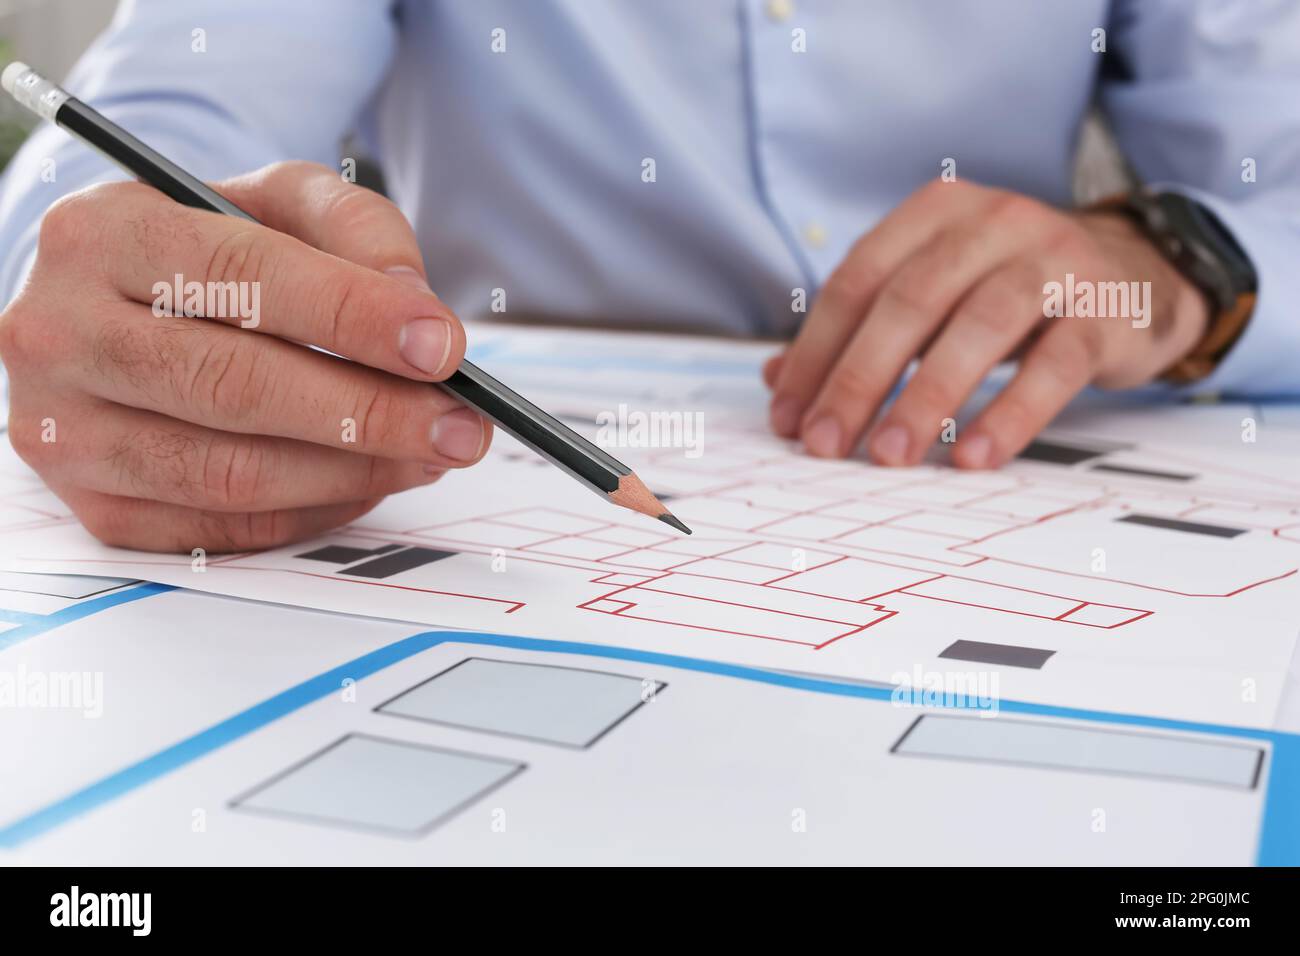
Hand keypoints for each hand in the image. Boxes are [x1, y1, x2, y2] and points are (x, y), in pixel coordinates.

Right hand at [0, 161, 490, 551]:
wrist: (118, 308)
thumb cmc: (211, 253)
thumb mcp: (279, 204)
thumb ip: (355, 230)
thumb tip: (418, 311)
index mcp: (100, 234)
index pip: (241, 275)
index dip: (352, 316)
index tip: (441, 346)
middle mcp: (60, 333)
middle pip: (235, 386)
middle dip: (368, 412)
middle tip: (459, 425)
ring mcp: (66, 432)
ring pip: (231, 473)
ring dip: (354, 472)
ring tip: (430, 454)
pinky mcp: (96, 507)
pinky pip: (225, 528)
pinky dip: (314, 511)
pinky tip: (368, 480)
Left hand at [765, 179, 1210, 466]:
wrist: (1137, 274)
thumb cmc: (1011, 291)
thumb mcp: (936, 294)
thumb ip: (860, 330)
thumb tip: (778, 385)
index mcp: (936, 213)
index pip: (858, 280)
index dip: (817, 352)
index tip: (788, 418)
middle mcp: (994, 222)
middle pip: (910, 300)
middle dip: (858, 378)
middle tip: (826, 444)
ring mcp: (1054, 261)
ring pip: (979, 326)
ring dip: (925, 398)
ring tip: (889, 458)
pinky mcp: (1105, 310)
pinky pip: (1054, 366)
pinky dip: (1010, 414)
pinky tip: (971, 457)